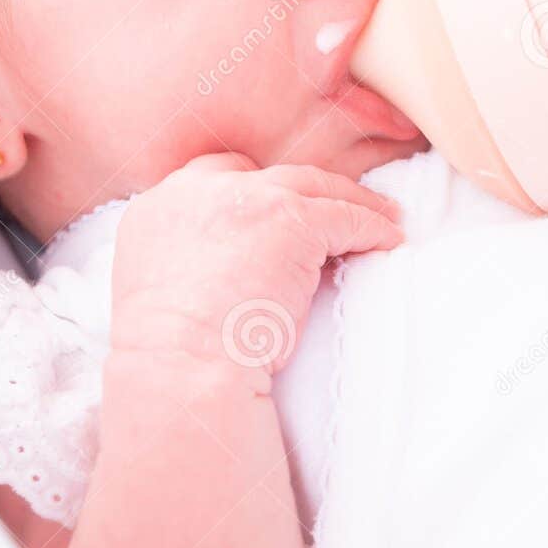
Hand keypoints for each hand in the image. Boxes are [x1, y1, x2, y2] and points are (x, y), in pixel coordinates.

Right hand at [108, 152, 402, 390]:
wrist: (182, 372)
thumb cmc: (173, 359)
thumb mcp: (161, 294)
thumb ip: (186, 263)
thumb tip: (225, 270)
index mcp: (158, 209)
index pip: (214, 176)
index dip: (252, 192)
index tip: (277, 211)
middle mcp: (198, 193)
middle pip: (268, 176)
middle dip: (307, 192)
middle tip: (339, 206)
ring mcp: (247, 200)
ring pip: (313, 187)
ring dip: (350, 202)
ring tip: (383, 218)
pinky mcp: (291, 220)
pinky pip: (345, 216)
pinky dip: (372, 227)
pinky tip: (389, 240)